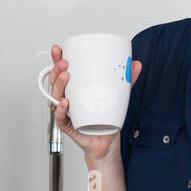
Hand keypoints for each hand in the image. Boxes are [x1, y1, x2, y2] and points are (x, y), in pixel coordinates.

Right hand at [47, 44, 142, 161]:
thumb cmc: (105, 118)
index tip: (59, 49)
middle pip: (55, 81)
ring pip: (56, 96)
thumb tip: (135, 65)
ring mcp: (66, 111)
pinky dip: (61, 110)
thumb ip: (125, 80)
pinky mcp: (68, 125)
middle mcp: (67, 98)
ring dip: (59, 85)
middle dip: (56, 69)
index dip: (58, 59)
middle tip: (65, 62)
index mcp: (75, 88)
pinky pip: (61, 117)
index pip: (62, 70)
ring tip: (65, 76)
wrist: (106, 141)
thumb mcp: (116, 95)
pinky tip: (66, 102)